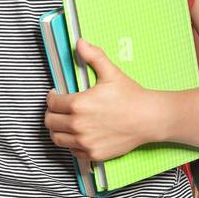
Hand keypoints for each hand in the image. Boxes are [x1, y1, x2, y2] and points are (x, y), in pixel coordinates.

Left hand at [44, 39, 161, 161]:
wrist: (149, 118)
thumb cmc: (131, 97)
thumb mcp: (111, 73)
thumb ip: (93, 56)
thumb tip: (80, 43)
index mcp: (79, 104)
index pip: (51, 103)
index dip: (52, 97)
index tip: (56, 95)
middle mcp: (78, 125)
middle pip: (50, 122)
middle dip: (52, 113)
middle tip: (59, 108)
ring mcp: (85, 142)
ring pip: (57, 138)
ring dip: (58, 129)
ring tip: (65, 122)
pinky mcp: (93, 154)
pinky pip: (72, 151)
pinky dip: (72, 144)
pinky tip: (79, 134)